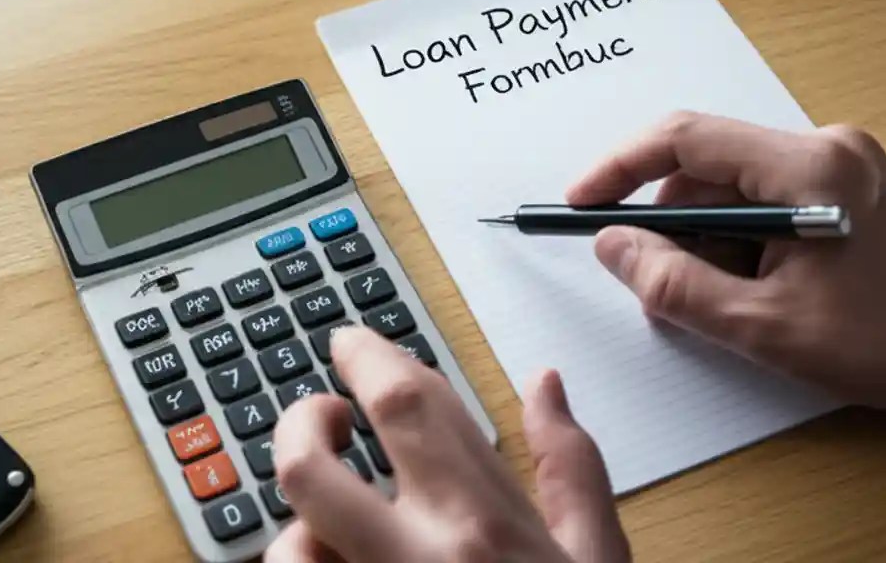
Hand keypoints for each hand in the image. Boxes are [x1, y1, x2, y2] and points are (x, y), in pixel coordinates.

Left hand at [266, 327, 629, 562]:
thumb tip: (546, 384)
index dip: (366, 357)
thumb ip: (572, 466)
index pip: (405, 406)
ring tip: (333, 524)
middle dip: (302, 421)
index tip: (353, 344)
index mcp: (485, 528)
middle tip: (327, 412)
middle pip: (311, 465)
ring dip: (298, 528)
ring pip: (287, 549)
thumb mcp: (598, 561)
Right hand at [567, 111, 885, 407]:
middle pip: (707, 171)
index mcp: (810, 167)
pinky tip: (759, 291)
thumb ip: (673, 284)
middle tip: (657, 287)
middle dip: (672, 228)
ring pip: (733, 191)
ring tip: (730, 304)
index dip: (619, 168)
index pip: (686, 139)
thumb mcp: (763, 327)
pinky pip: (766, 201)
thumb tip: (613, 246)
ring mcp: (843, 167)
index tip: (581, 202)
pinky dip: (743, 244)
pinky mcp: (849, 189)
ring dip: (708, 244)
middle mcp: (828, 148)